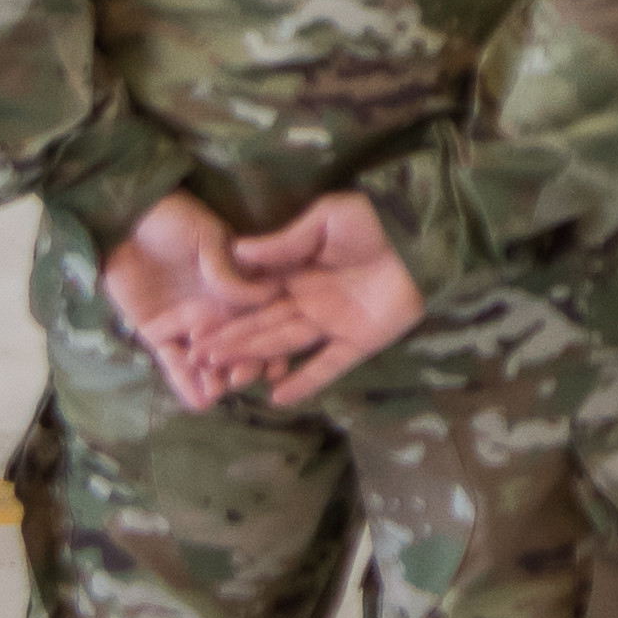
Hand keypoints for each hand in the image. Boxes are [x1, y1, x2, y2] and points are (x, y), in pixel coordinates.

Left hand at [100, 192, 268, 413]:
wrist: (123, 225)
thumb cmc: (172, 221)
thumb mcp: (206, 238)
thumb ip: (228, 270)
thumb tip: (265, 296)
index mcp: (234, 283)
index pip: (259, 316)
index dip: (271, 339)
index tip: (279, 360)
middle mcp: (215, 309)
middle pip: (236, 344)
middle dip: (244, 364)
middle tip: (242, 377)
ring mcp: (186, 325)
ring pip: (207, 359)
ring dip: (216, 378)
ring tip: (220, 392)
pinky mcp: (158, 336)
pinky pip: (174, 364)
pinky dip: (186, 382)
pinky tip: (199, 400)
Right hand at [199, 189, 428, 403]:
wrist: (423, 238)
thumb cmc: (374, 221)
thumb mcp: (328, 220)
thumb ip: (285, 240)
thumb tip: (237, 250)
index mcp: (299, 271)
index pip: (256, 296)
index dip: (228, 311)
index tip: (194, 325)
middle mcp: (310, 300)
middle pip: (264, 324)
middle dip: (230, 340)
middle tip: (196, 356)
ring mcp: (333, 324)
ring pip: (285, 344)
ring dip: (254, 357)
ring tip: (221, 372)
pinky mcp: (358, 342)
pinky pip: (327, 366)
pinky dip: (304, 382)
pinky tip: (277, 398)